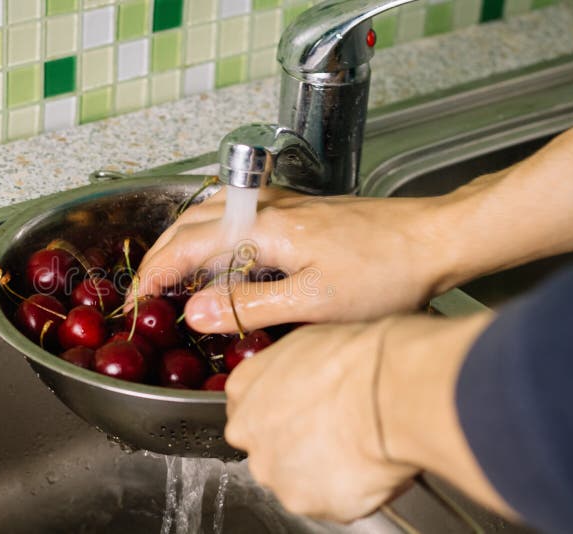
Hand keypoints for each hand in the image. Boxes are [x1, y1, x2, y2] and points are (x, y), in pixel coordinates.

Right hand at [137, 188, 449, 332]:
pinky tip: (224, 253)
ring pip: (214, 213)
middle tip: (145, 288)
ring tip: (173, 270)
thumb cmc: (386, 271)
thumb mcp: (315, 301)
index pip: (190, 245)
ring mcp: (286, 207)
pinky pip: (239, 216)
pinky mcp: (301, 214)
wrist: (435, 240)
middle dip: (162, 254)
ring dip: (185, 239)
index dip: (157, 273)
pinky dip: (213, 234)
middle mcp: (269, 209)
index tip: (136, 299)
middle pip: (194, 221)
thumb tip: (195, 311)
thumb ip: (251, 305)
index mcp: (266, 228)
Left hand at [224, 312, 512, 522]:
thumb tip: (302, 379)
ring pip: (293, 477)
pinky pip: (325, 500)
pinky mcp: (303, 501)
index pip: (250, 408)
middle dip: (294, 444)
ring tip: (354, 446)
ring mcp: (272, 469)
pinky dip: (345, 489)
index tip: (303, 412)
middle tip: (332, 431)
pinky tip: (364, 463)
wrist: (388, 389)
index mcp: (244, 387)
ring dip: (319, 468)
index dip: (281, 412)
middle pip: (266, 446)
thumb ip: (287, 370)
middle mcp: (247, 431)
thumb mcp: (307, 343)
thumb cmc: (356, 359)